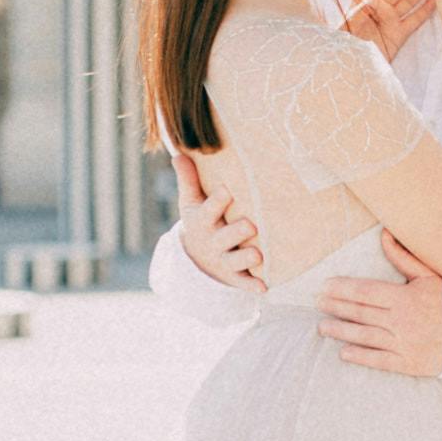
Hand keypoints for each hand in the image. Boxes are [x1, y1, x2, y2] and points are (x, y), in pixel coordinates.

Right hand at [173, 148, 263, 290]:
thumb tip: (179, 153)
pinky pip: (243, 282)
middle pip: (224, 237)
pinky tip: (263, 287)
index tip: (227, 190)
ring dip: (246, 258)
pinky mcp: (233, 276)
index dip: (217, 202)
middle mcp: (213, 242)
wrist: (195, 258)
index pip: (208, 210)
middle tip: (250, 225)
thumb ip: (188, 179)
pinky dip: (251, 285)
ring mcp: (223, 260)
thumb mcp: (190, 202)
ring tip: (257, 255)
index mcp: (202, 221)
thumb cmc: (200, 220)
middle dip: (236, 232)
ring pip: (236, 261)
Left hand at [317, 236, 441, 375]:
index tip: (324, 287)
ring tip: (323, 327)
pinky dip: (360, 356)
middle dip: (335, 307)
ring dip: (341, 331)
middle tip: (317, 304)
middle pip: (360, 313)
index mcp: (405, 297)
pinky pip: (379, 359)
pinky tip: (343, 352)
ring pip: (365, 336)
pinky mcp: (410, 363)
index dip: (341, 289)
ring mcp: (405, 343)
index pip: (365, 292)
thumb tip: (384, 234)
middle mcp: (402, 321)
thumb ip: (403, 258)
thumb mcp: (430, 276)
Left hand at [342, 0, 436, 64]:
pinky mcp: (397, 35)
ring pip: (405, 3)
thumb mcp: (344, 25)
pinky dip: (424, 12)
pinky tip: (435, 2)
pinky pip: (413, 21)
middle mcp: (376, 7)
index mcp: (359, 1)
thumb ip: (358, 9)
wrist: (348, 69)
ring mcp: (388, 21)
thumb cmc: (341, 44)